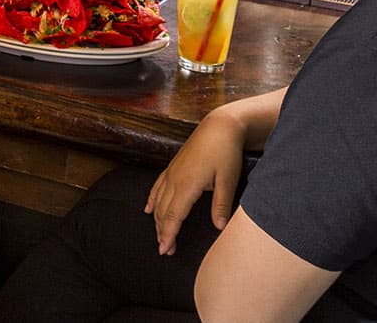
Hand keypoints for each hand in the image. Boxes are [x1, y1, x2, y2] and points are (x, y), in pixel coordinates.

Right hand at [145, 108, 248, 254]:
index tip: (165, 250)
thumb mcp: (228, 180)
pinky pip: (157, 186)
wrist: (219, 126)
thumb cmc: (226, 152)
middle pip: (163, 211)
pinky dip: (151, 200)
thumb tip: (219, 228)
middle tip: (165, 250)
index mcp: (187, 185)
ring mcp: (172, 172)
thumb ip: (221, 205)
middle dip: (162, 232)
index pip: (173, 216)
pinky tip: (147, 209)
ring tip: (159, 236)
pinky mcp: (173, 167)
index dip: (168, 234)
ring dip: (157, 220)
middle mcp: (175, 179)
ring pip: (158, 201)